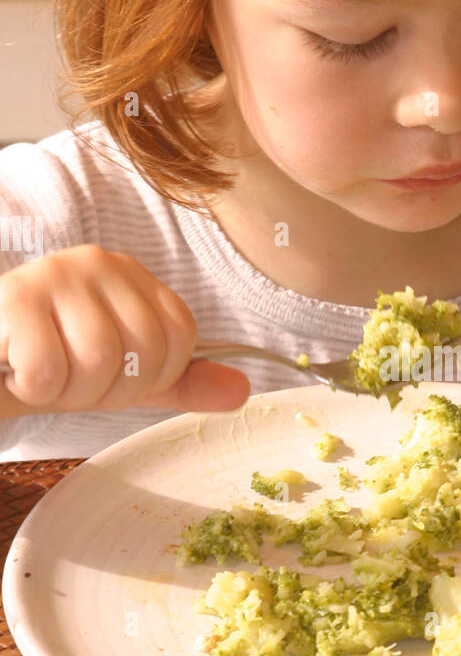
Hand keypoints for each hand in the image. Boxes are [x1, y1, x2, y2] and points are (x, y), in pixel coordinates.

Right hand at [0, 244, 249, 414]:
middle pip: (143, 351)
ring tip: (45, 375)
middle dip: (107, 390)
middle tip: (72, 380)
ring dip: (69, 391)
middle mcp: (100, 264)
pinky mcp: (14, 297)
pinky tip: (18, 369)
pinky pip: (48, 369)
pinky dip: (33, 388)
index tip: (114, 378)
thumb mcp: (123, 376)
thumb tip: (242, 390)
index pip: (181, 335)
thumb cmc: (50, 362)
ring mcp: (56, 274)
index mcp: (134, 278)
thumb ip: (179, 383)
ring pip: (98, 360)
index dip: (152, 376)